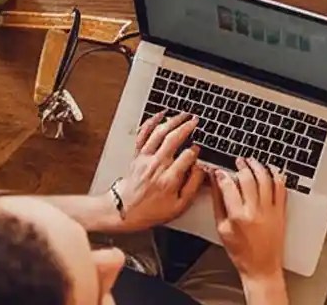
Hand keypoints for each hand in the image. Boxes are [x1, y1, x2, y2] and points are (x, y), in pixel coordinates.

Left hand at [115, 112, 204, 229]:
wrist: (125, 211)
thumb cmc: (152, 210)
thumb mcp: (179, 206)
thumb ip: (193, 186)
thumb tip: (201, 170)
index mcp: (169, 178)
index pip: (187, 156)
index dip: (196, 151)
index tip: (199, 149)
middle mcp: (157, 165)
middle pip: (173, 139)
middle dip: (187, 126)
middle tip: (195, 121)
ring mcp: (145, 158)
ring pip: (159, 133)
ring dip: (173, 121)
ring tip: (184, 115)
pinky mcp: (138, 155)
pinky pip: (144, 134)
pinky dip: (151, 122)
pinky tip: (160, 115)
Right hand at [211, 157, 287, 281]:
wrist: (261, 267)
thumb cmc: (240, 252)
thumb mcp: (222, 229)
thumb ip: (218, 203)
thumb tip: (215, 183)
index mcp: (237, 216)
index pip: (228, 186)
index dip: (222, 174)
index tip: (219, 170)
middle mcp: (255, 211)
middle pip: (248, 179)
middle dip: (241, 166)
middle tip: (237, 161)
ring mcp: (270, 210)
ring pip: (265, 179)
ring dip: (258, 166)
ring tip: (251, 162)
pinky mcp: (281, 212)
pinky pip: (281, 188)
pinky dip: (276, 175)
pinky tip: (271, 169)